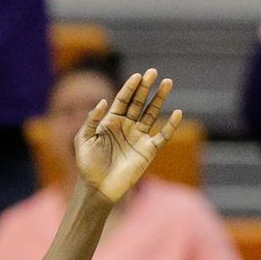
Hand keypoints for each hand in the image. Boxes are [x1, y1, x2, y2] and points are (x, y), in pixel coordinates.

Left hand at [72, 69, 182, 204]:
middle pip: (139, 102)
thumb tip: (103, 101)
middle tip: (153, 72)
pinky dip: (170, 125)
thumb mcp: (83, 140)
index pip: (123, 100)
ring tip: (167, 82)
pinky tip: (177, 113)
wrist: (97, 188)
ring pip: (152, 113)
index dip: (130, 87)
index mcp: (110, 122)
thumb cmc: (87, 165)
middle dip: (146, 87)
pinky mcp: (148, 150)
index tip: (137, 76)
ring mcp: (138, 137)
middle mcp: (126, 127)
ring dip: (159, 99)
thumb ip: (91, 121)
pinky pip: (162, 135)